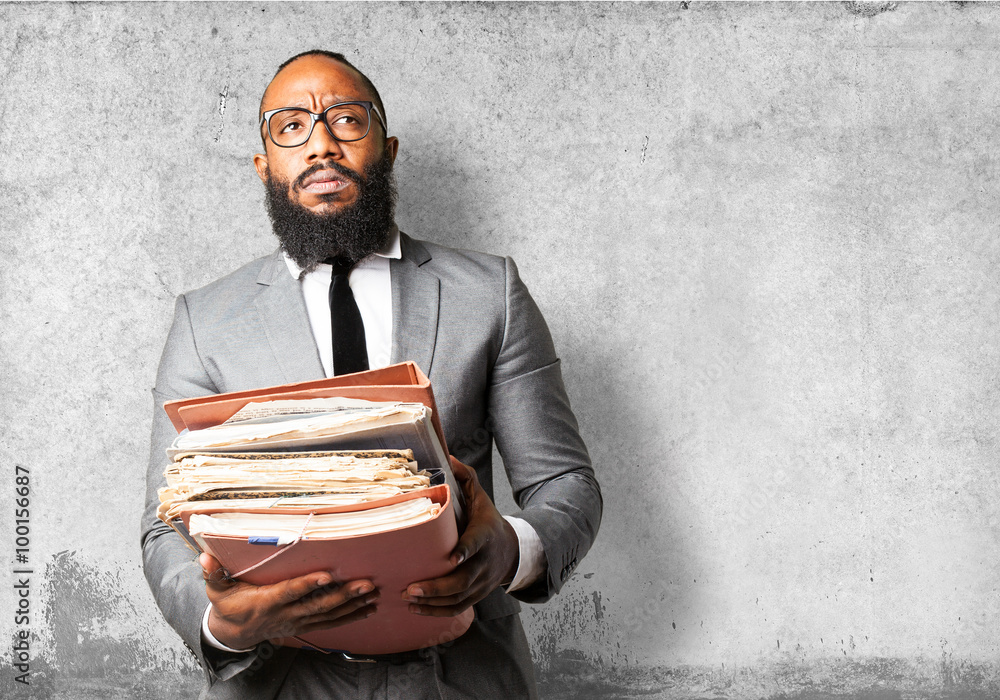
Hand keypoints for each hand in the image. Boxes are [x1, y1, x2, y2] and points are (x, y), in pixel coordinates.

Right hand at [200, 553, 377, 649]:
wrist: (234, 633)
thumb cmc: (227, 605)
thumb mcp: (216, 591)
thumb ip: (213, 574)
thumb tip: (205, 557)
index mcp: (266, 602)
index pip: (290, 592)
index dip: (308, 585)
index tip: (327, 575)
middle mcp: (286, 614)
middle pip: (318, 605)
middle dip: (344, 595)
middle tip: (365, 583)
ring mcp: (297, 621)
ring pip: (329, 615)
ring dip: (353, 605)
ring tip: (373, 593)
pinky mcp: (305, 625)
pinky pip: (331, 623)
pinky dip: (351, 616)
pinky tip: (369, 608)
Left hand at [402, 457, 518, 616]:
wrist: (512, 551)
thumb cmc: (487, 521)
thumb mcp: (481, 497)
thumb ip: (465, 478)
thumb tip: (448, 455)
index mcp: (485, 535)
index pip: (477, 543)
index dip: (466, 551)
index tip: (451, 557)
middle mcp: (484, 562)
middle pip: (463, 580)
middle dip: (437, 587)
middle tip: (411, 588)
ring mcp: (481, 582)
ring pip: (458, 598)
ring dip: (433, 602)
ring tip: (408, 598)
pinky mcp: (476, 595)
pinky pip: (457, 608)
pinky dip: (437, 612)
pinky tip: (416, 609)